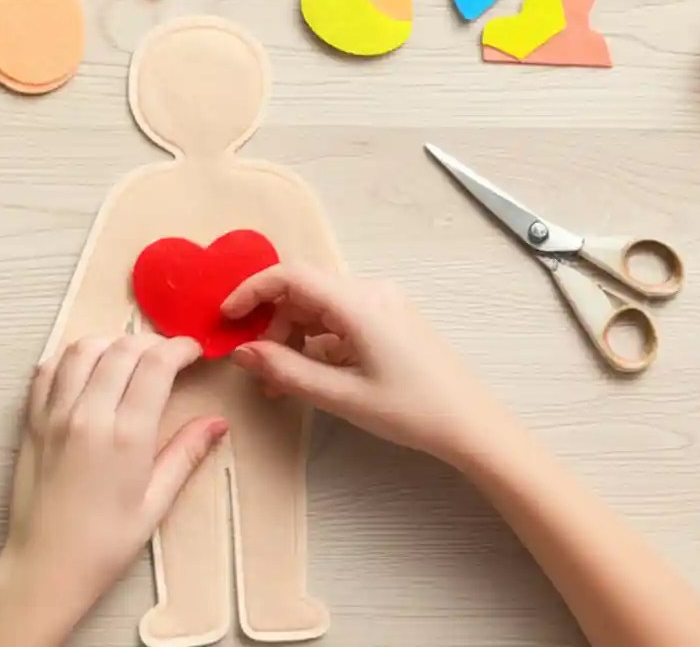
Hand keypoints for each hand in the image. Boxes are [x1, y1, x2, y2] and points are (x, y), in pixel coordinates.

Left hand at [0, 335, 225, 646]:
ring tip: (129, 355)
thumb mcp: (155, 503)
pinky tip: (87, 368)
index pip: (155, 364)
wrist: (44, 567)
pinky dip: (71, 356)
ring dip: (111, 341)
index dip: (179, 348)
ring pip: (81, 349)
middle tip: (168, 354)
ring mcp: (54, 415)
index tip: (193, 352)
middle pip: (121, 348)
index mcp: (125, 437)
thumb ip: (185, 454)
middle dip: (151, 341)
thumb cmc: (104, 545)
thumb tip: (217, 422)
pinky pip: (48, 369)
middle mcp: (88, 416)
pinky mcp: (31, 421)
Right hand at [222, 265, 515, 465]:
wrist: (471, 424)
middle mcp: (370, 292)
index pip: (291, 275)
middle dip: (271, 326)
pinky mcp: (389, 321)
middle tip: (257, 370)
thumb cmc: (411, 411)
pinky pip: (338, 320)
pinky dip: (316, 343)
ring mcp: (382, 304)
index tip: (227, 319)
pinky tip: (311, 377)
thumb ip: (286, 370)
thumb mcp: (341, 396)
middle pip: (302, 292)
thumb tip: (243, 352)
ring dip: (292, 338)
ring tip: (281, 383)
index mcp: (359, 303)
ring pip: (318, 308)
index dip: (252, 291)